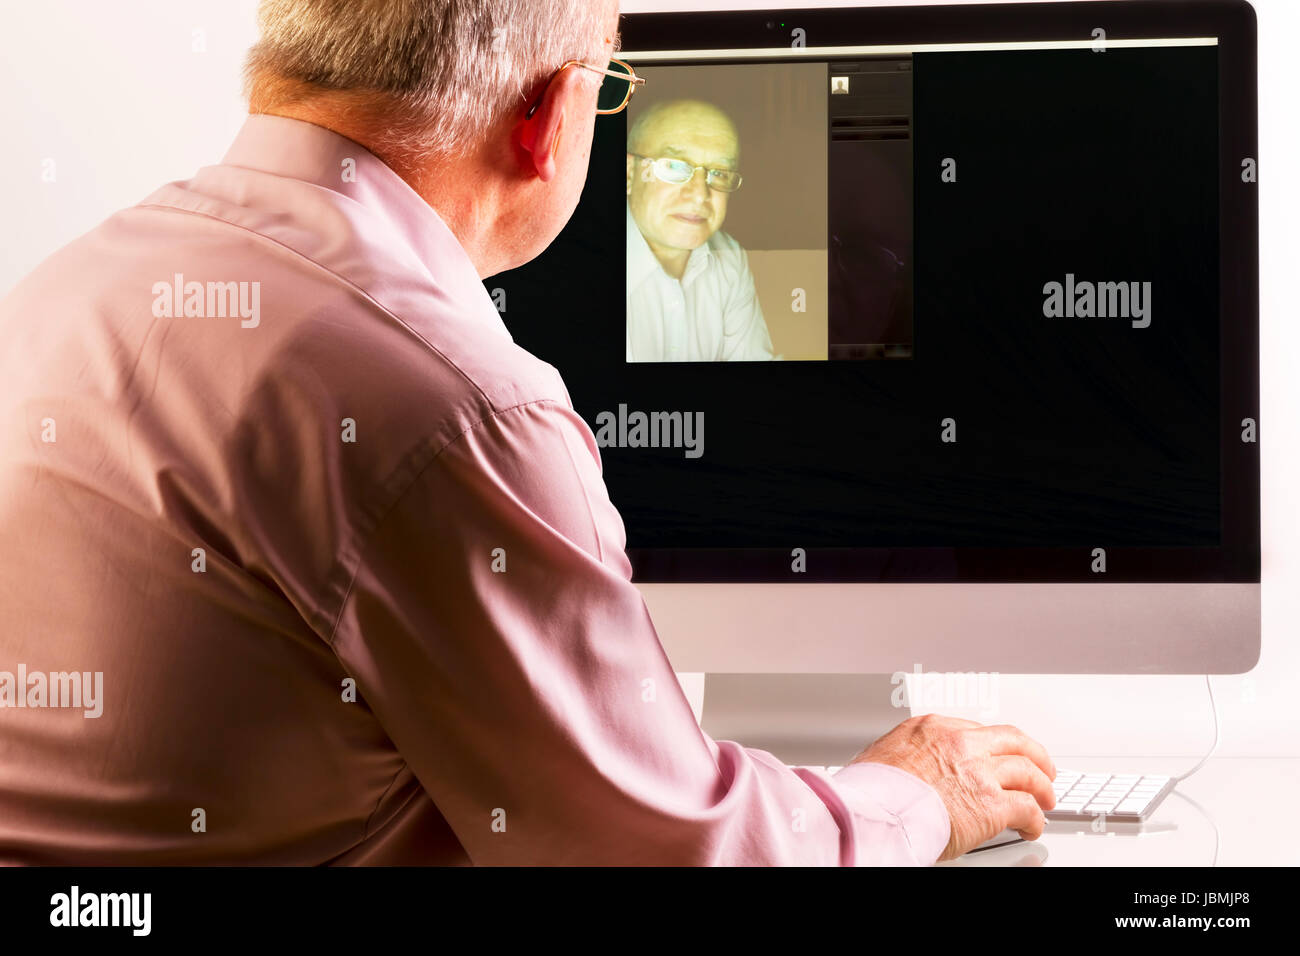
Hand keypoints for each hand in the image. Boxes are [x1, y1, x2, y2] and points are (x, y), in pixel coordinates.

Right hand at [850, 714, 1056, 860]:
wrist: (872, 813)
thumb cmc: (870, 792)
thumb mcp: (882, 755)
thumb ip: (907, 756)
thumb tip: (909, 770)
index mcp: (932, 728)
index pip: (977, 730)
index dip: (994, 746)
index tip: (999, 755)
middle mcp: (961, 742)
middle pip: (1013, 741)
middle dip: (1033, 755)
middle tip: (1041, 768)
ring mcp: (979, 771)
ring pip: (1028, 772)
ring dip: (1041, 788)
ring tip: (1045, 800)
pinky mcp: (992, 804)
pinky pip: (1027, 808)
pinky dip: (1035, 819)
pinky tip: (1032, 827)